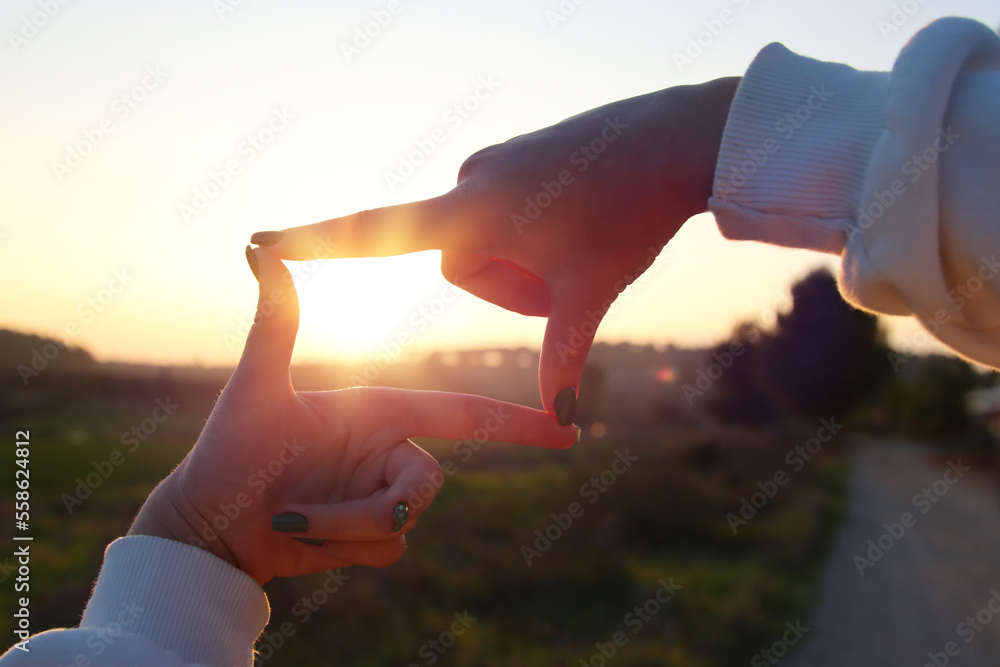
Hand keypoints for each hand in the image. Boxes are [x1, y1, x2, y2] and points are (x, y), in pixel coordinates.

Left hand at [129, 247, 577, 584]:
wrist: (209, 526)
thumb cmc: (227, 452)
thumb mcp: (255, 385)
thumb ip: (276, 319)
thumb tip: (258, 245)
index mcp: (378, 410)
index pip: (461, 412)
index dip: (516, 422)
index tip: (566, 427)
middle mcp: (388, 451)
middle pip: (426, 484)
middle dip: (364, 510)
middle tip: (296, 515)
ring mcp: (382, 496)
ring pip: (403, 524)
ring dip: (339, 530)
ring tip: (286, 520)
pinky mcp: (374, 537)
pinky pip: (389, 550)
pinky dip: (337, 550)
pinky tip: (297, 540)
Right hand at [253, 77, 739, 419]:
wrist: (678, 138)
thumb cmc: (629, 212)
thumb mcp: (589, 291)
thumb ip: (563, 355)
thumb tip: (558, 418)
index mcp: (470, 214)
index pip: (371, 234)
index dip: (312, 243)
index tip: (259, 239)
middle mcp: (469, 183)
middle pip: (461, 267)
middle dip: (509, 289)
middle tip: (567, 275)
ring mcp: (492, 166)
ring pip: (487, 243)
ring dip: (525, 264)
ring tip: (577, 243)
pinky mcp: (514, 159)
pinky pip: (505, 213)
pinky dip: (535, 235)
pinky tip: (581, 218)